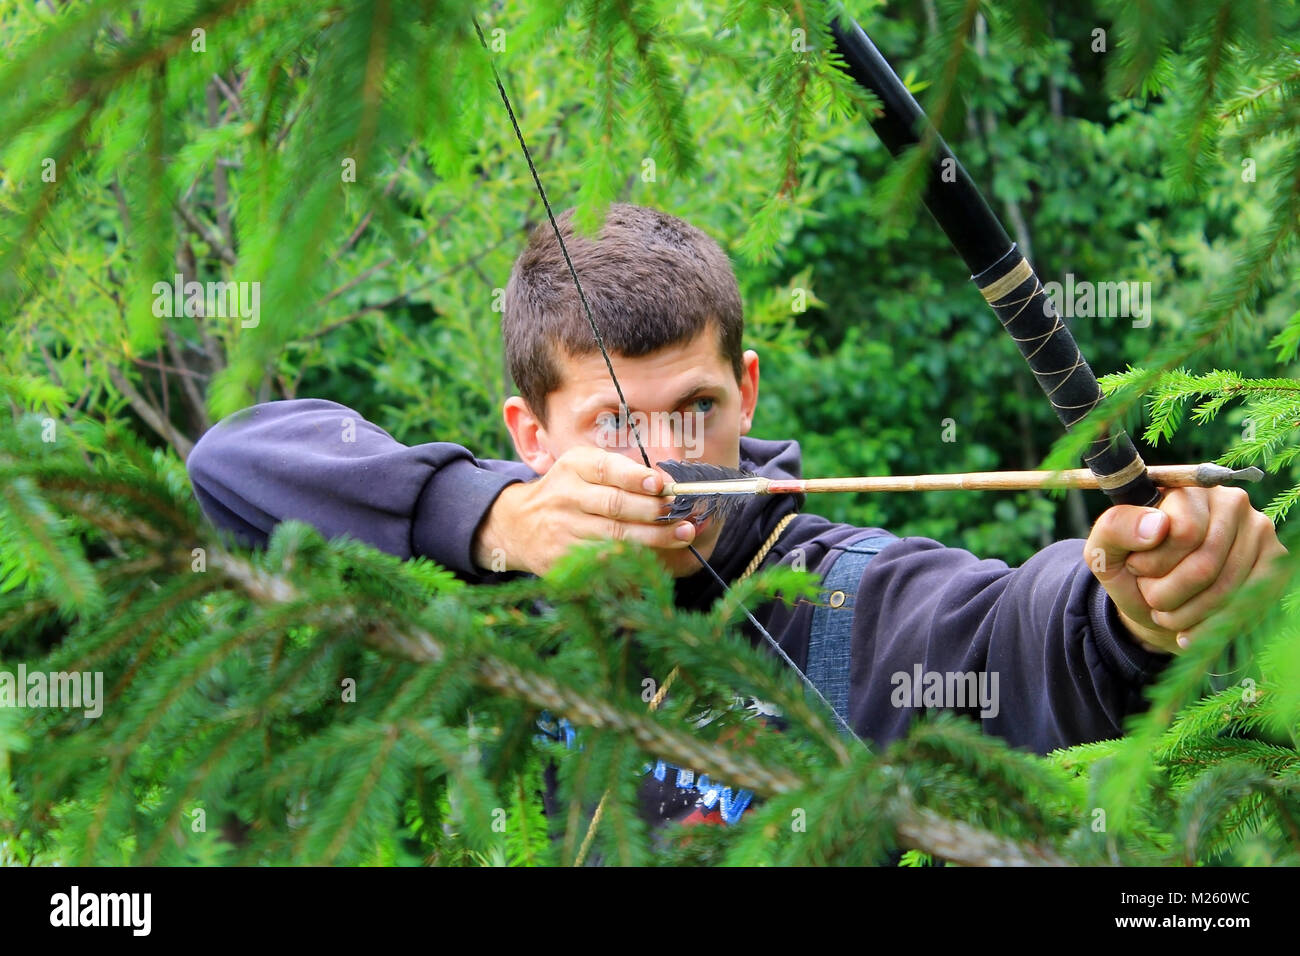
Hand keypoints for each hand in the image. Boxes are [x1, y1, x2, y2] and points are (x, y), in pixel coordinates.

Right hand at [471, 446, 697, 574]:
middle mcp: (565, 497)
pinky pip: (601, 562)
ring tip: (682, 535)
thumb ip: (622, 474)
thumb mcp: (584, 469)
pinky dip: (630, 562)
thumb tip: (667, 487)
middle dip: (652, 512)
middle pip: (614, 506)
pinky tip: (654, 562)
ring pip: (613, 536)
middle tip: (683, 516)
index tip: (661, 485)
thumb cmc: (567, 492)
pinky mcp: (560, 558)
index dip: (635, 477)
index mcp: (573, 467)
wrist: (518, 524)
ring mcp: (561, 530)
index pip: (606, 469)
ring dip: (652, 538)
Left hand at [1084, 486, 1287, 654]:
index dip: (1152, 563)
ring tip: (1166, 613)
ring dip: (1185, 614)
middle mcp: (1229, 501)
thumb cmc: (1131, 570)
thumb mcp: (1105, 550)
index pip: (1181, 532)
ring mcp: (1258, 530)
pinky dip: (1209, 628)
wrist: (1157, 605)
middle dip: (1166, 594)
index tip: (1137, 568)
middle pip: (1205, 565)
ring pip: (1225, 589)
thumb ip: (1115, 529)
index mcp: (1185, 488)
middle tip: (1151, 598)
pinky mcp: (1274, 563)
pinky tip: (1188, 631)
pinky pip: (1247, 605)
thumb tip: (1157, 526)